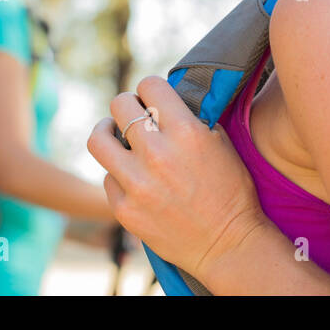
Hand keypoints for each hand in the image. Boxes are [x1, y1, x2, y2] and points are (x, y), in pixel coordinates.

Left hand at [87, 74, 265, 281]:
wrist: (228, 245)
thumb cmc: (231, 191)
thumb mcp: (220, 143)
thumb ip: (190, 118)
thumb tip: (163, 101)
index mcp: (185, 132)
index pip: (150, 85)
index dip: (151, 89)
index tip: (153, 98)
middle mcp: (157, 154)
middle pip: (119, 104)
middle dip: (128, 105)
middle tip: (134, 115)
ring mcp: (136, 184)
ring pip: (98, 139)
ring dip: (107, 131)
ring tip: (114, 134)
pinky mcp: (124, 209)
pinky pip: (107, 177)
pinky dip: (118, 174)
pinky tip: (132, 178)